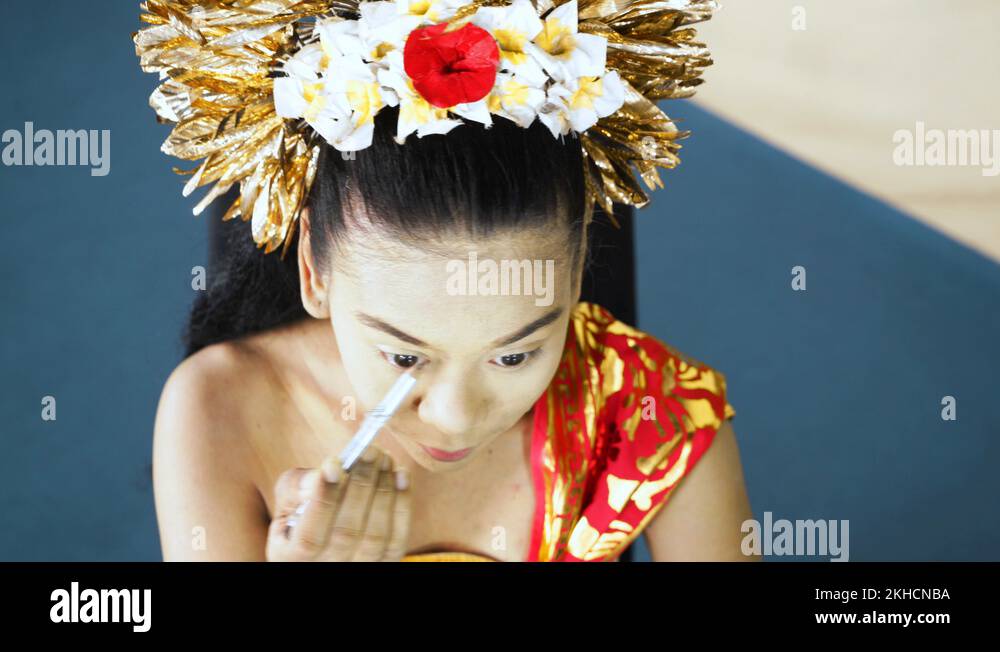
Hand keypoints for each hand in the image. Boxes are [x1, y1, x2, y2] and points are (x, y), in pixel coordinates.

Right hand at [265, 447, 411, 560]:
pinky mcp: (383, 564)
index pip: (309, 537)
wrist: (325, 541)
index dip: (323, 499)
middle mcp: (325, 569)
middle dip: (361, 486)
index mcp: (291, 558)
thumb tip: (332, 470)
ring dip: (384, 492)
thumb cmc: (302, 514)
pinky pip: (396, 539)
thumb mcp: (287, 502)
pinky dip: (402, 505)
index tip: (334, 462)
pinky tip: (401, 476)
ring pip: (374, 537)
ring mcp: (357, 569)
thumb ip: (298, 486)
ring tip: (384, 458)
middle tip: (370, 451)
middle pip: (346, 533)